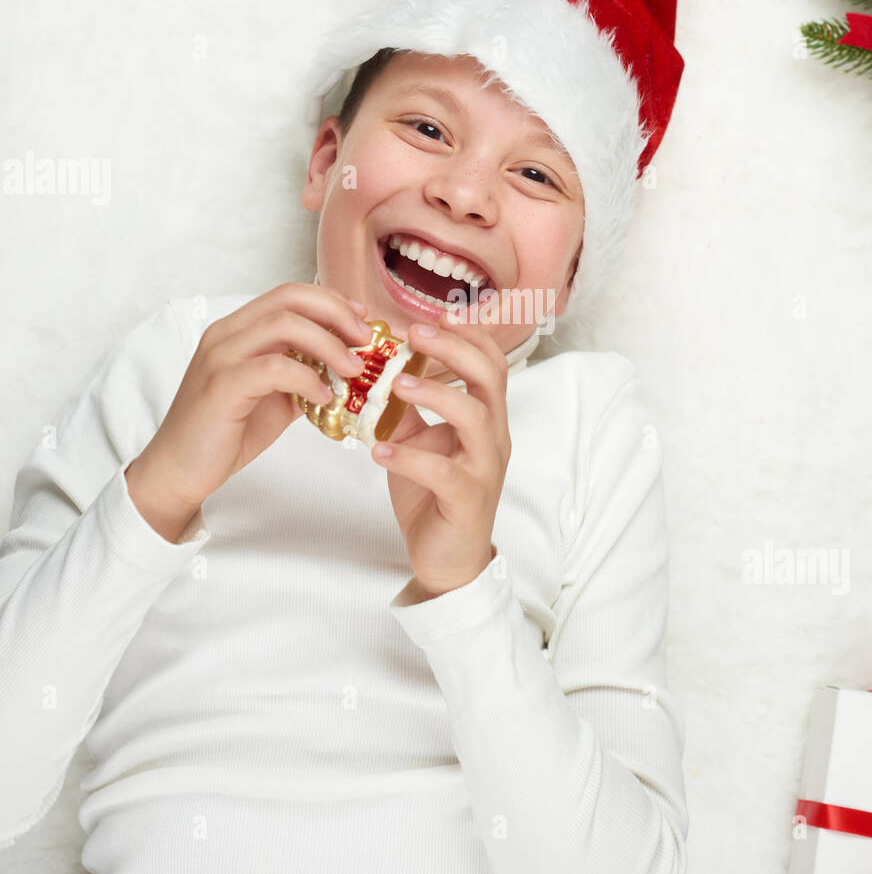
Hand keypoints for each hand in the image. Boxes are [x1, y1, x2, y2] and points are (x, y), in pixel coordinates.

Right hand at [125, 282, 371, 540]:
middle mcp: (227, 333)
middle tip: (366, 341)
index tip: (362, 320)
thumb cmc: (225, 432)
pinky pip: (273, 368)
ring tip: (352, 371)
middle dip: (337, 314)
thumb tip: (347, 368)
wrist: (180, 469)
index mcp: (238, 329)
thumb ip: (303, 375)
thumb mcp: (274, 397)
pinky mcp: (221, 386)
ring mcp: (221, 357)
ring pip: (284, 325)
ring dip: (329, 345)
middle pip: (290, 299)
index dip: (331, 301)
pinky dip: (307, 378)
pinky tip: (323, 397)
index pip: (290, 294)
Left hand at [373, 311, 510, 595]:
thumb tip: (375, 369)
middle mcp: (493, 437)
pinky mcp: (467, 498)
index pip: (491, 362)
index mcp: (485, 418)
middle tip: (415, 334)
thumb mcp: (417, 441)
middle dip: (454, 348)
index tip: (435, 314)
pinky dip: (408, 456)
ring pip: (474, 417)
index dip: (468, 334)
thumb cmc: (434, 497)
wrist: (448, 559)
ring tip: (396, 384)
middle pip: (490, 377)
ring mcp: (484, 467)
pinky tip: (378, 450)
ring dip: (435, 393)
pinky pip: (442, 471)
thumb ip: (405, 408)